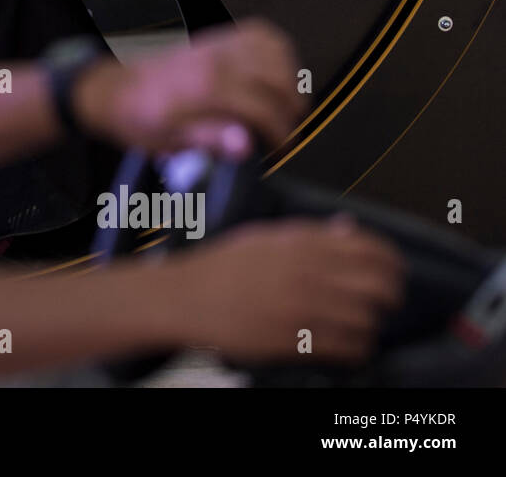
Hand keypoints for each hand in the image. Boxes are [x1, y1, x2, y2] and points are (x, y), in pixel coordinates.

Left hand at [72, 19, 301, 158]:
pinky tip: (275, 71)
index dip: (281, 132)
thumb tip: (245, 144)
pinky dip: (275, 48)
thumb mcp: (168, 141)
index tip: (282, 147)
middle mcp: (214, 61)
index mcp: (203, 90)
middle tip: (288, 127)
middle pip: (276, 76)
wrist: (111, 91)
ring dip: (289, 75)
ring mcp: (215, 45)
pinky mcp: (213, 39)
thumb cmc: (137, 119)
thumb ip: (210, 139)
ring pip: (272, 48)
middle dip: (291, 105)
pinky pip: (256, 32)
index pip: (262, 108)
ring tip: (286, 101)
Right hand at [171, 216, 403, 363]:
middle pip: (380, 287)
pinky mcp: (294, 339)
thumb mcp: (265, 238)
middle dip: (390, 296)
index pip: (371, 250)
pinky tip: (347, 344)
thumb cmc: (222, 267)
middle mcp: (307, 273)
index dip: (392, 263)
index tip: (393, 272)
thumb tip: (348, 229)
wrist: (185, 297)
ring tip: (359, 325)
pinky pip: (348, 348)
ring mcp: (302, 307)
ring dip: (370, 325)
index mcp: (302, 243)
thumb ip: (311, 234)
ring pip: (368, 320)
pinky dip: (356, 348)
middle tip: (383, 302)